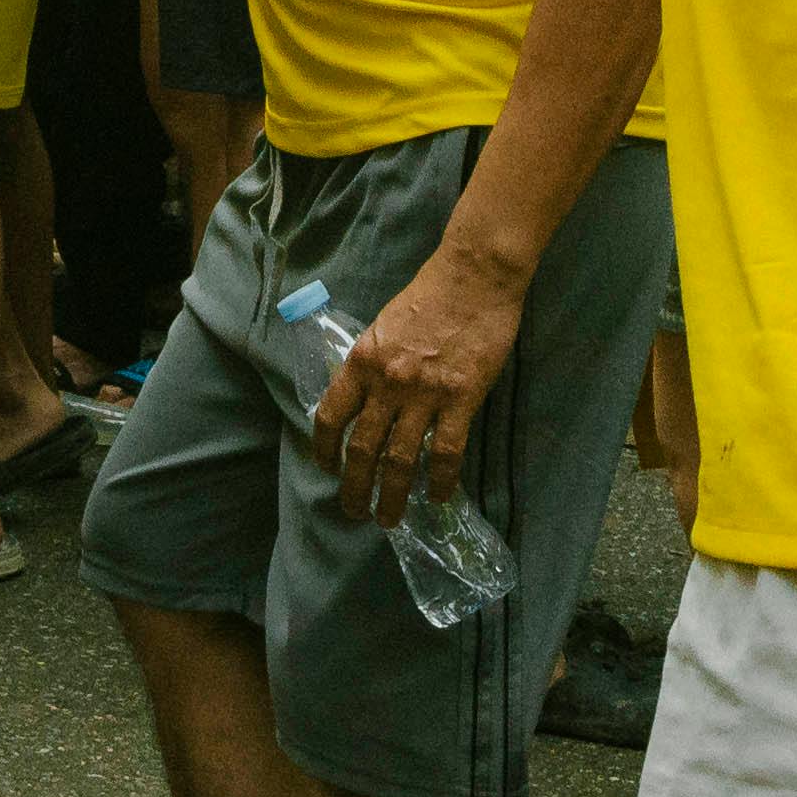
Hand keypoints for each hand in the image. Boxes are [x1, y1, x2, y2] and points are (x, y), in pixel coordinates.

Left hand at [313, 235, 527, 521]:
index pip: (330, 415)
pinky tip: (435, 497)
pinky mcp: (460, 399)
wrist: (473, 278)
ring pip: (399, 459)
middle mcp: (386, 382)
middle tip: (354, 512)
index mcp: (361, 362)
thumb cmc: (429, 297)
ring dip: (391, 495)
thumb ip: (371, 366)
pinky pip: (445, 452)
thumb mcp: (382, 328)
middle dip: (354, 487)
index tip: (328, 469)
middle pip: (361, 448)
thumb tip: (362, 402)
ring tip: (388, 518)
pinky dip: (438, 481)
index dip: (324, 449)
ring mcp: (423, 393)